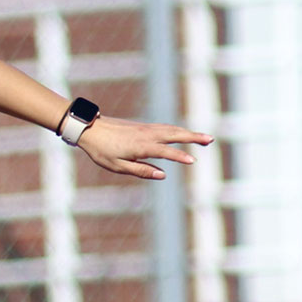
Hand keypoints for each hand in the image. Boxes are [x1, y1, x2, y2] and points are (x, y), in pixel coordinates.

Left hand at [77, 117, 214, 179]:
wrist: (90, 128)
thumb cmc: (102, 150)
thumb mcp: (118, 166)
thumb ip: (141, 171)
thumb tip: (163, 175)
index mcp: (141, 146)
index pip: (165, 152)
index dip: (179, 157)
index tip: (193, 161)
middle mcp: (146, 134)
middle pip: (174, 134)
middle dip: (193, 137)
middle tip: (211, 140)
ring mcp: (146, 128)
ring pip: (172, 129)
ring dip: (189, 133)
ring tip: (204, 138)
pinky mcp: (143, 126)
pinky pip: (165, 127)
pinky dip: (177, 130)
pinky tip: (183, 134)